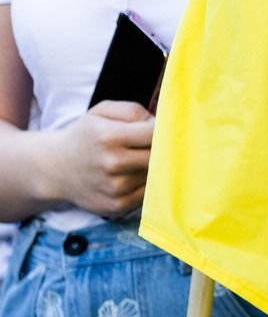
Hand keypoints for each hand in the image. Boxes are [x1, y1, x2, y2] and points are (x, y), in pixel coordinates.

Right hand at [43, 101, 154, 220]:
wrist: (57, 169)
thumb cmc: (86, 136)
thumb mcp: (102, 112)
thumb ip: (133, 111)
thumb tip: (158, 122)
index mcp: (108, 136)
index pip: (154, 133)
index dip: (162, 130)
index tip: (159, 130)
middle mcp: (112, 164)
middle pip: (158, 155)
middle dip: (160, 149)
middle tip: (150, 145)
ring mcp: (115, 188)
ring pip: (154, 174)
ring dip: (151, 167)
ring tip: (134, 160)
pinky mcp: (117, 206)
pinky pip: (148, 193)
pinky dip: (144, 184)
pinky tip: (130, 176)